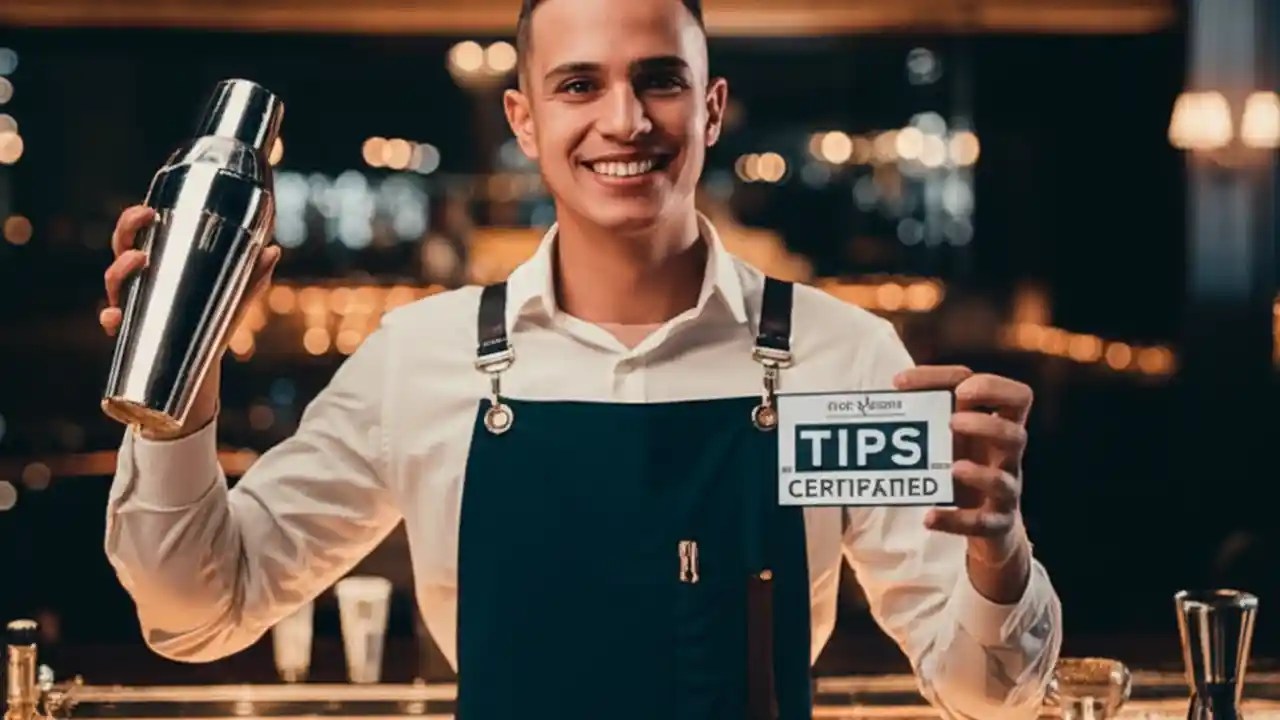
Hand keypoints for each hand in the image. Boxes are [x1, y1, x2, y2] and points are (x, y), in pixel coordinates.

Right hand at [99, 204, 281, 437]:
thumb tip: (273, 250)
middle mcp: (140, 282)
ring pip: (114, 282)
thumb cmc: (214, 323)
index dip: (136, 218)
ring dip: (120, 269)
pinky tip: (115, 315)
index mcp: (161, 265)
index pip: (141, 234)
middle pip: (120, 248)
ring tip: (138, 261)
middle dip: (126, 231)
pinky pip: (113, 323)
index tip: (149, 209)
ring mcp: (132, 306)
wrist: (203, 369)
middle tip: (144, 220)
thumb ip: (252, 276)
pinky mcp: (130, 334)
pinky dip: (111, 317)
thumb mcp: (234, 298)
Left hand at [893, 365, 1031, 564]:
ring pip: (1005, 482)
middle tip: (953, 422)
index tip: (955, 387)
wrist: (988, 526)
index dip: (988, 385)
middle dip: (986, 426)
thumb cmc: (965, 466)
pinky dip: (955, 520)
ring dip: (979, 474)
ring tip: (953, 468)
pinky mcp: (994, 524)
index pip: (1012, 396)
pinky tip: (929, 517)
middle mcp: (1006, 459)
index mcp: (998, 428)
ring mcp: (1003, 493)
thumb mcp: (953, 436)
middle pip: (1016, 435)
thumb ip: (933, 410)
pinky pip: (982, 524)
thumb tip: (895, 385)